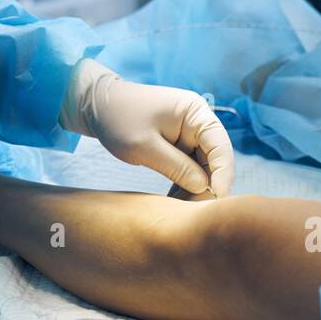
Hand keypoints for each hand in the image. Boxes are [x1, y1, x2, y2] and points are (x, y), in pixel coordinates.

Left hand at [64, 59, 234, 196]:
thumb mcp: (145, 146)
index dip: (223, 174)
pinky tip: (175, 202)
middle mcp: (197, 123)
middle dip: (208, 186)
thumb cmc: (118, 119)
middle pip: (214, 159)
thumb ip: (177, 167)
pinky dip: (185, 184)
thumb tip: (204, 187)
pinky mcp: (179, 146)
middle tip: (196, 213)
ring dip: (195, 189)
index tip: (218, 199)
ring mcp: (189, 135)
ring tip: (182, 211)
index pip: (220, 145)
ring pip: (203, 167)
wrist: (97, 106)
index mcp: (195, 113)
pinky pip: (190, 168)